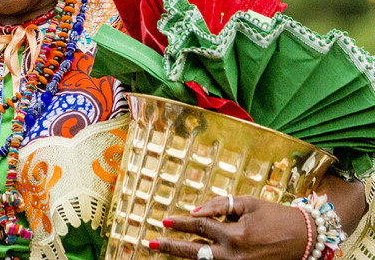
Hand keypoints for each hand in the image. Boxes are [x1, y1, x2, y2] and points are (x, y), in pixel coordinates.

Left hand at [152, 195, 306, 259]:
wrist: (305, 237)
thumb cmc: (275, 216)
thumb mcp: (247, 203)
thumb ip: (219, 205)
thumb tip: (194, 212)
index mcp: (235, 235)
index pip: (199, 227)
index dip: (180, 223)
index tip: (163, 221)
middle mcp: (235, 255)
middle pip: (195, 251)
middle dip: (171, 247)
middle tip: (151, 243)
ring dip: (184, 257)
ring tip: (164, 251)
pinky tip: (191, 257)